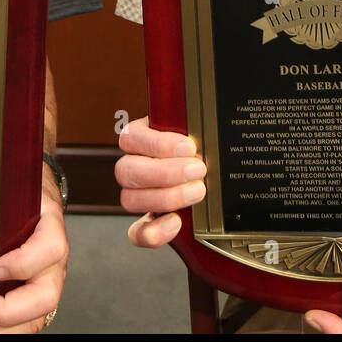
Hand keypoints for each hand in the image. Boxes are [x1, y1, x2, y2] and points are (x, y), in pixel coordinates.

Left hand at [0, 166, 69, 333]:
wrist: (37, 197)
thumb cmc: (23, 192)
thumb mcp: (15, 184)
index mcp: (50, 229)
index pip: (50, 249)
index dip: (25, 263)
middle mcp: (53, 262)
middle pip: (45, 295)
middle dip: (10, 311)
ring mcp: (45, 283)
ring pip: (36, 317)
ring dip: (3, 331)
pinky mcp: (32, 298)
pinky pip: (25, 323)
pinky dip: (2, 333)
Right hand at [115, 115, 207, 247]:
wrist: (215, 170)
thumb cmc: (205, 145)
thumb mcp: (199, 129)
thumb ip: (195, 123)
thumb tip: (207, 109)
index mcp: (142, 137)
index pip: (132, 137)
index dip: (158, 144)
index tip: (189, 146)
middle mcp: (135, 165)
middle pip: (126, 170)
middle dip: (164, 173)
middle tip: (197, 170)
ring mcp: (139, 195)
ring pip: (129, 199)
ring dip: (165, 197)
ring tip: (197, 191)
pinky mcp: (148, 222)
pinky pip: (138, 233)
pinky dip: (155, 232)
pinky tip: (176, 223)